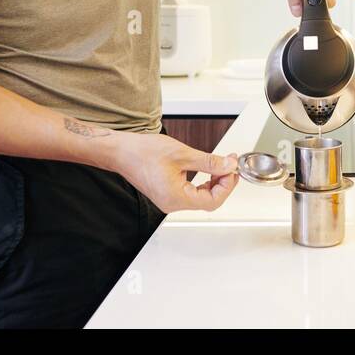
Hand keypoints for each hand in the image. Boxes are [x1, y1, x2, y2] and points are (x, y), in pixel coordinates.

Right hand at [110, 131, 239, 213]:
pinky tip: (208, 169)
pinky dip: (203, 181)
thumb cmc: (143, 152)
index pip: (212, 201)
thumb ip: (209, 162)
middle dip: (223, 183)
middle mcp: (172, 203)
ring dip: (214, 181)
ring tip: (222, 164)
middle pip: (208, 201)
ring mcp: (169, 200)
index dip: (227, 186)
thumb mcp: (182, 154)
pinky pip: (191, 192)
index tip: (233, 169)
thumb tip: (228, 166)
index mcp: (176, 198)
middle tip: (230, 165)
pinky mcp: (167, 193)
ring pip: (201, 197)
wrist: (121, 151)